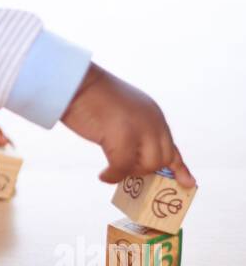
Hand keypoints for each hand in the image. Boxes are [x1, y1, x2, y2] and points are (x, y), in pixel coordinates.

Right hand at [61, 62, 195, 188]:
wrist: (75, 83)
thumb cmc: (91, 97)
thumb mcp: (122, 113)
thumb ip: (133, 131)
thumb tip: (132, 159)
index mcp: (153, 115)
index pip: (171, 146)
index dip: (179, 167)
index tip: (189, 183)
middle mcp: (152, 121)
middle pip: (163, 159)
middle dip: (146, 171)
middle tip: (126, 173)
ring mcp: (140, 129)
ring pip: (148, 165)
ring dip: (129, 172)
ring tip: (112, 169)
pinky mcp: (123, 137)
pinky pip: (123, 168)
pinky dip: (112, 176)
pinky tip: (103, 175)